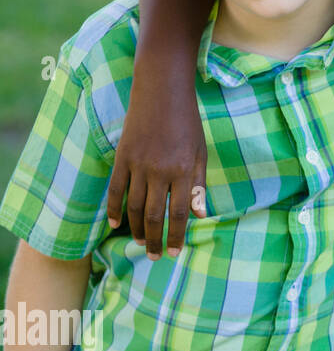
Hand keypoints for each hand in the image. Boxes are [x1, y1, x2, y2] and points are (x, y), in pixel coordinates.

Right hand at [106, 78, 206, 260]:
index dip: (177, 235)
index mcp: (185, 171)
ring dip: (136, 229)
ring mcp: (139, 164)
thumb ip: (199, 184)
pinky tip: (116, 224)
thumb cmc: (188, 124)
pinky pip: (116, 189)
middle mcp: (161, 171)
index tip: (174, 252)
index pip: (180, 213)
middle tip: (154, 257)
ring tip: (140, 243)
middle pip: (155, 215)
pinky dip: (114, 209)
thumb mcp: (201, 152)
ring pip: (134, 206)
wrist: (162, 93)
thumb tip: (200, 215)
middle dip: (155, 239)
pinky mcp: (122, 157)